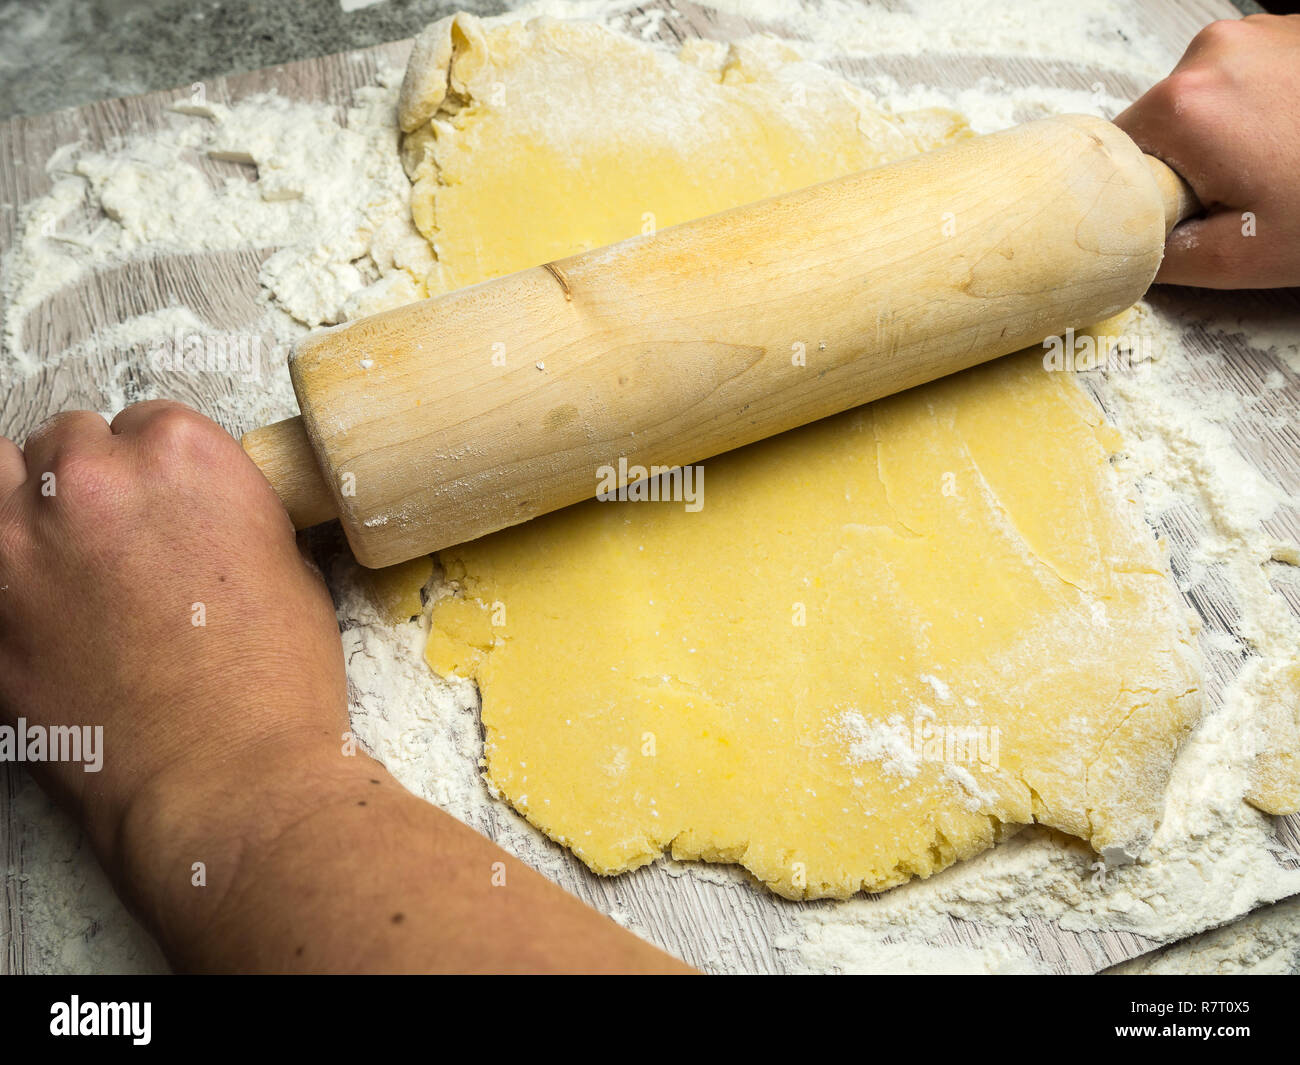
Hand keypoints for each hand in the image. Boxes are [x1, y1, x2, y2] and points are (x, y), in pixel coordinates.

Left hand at [0, 402, 687, 971]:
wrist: (232, 778)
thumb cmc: (278, 681)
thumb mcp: (286, 566)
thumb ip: (229, 513)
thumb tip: (201, 515)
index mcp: (183, 453)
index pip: (150, 421)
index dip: (162, 470)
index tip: (169, 508)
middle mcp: (91, 479)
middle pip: (70, 441)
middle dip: (97, 481)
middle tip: (123, 537)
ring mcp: (22, 544)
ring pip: (0, 475)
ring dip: (31, 502)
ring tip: (63, 551)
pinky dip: (9, 570)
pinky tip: (44, 606)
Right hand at [1115, 14, 1299, 288]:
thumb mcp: (1243, 257)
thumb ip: (1164, 257)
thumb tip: (1130, 247)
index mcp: (1184, 106)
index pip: (1117, 154)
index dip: (1143, 190)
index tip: (1183, 212)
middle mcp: (1212, 52)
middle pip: (1161, 121)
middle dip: (1188, 160)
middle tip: (1242, 194)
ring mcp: (1256, 31)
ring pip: (1206, 97)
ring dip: (1227, 133)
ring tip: (1278, 162)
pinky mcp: (1291, 27)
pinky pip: (1249, 76)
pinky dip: (1263, 108)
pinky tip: (1296, 136)